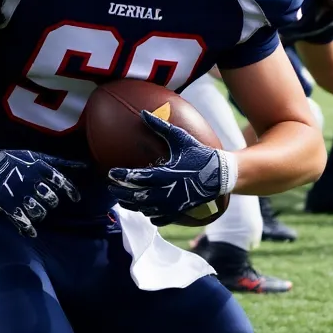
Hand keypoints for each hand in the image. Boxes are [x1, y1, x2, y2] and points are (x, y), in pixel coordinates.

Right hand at [0, 147, 81, 236]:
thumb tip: (84, 165)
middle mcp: (33, 182)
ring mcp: (20, 195)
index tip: (76, 198)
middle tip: (48, 202)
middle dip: (52, 202)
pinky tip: (31, 232)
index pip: (62, 182)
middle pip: (52, 199)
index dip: (71, 191)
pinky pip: (22, 221)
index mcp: (40, 169)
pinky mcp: (8, 205)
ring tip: (37, 213)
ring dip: (40, 214)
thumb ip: (60, 162)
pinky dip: (28, 229)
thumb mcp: (37, 156)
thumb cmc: (14, 160)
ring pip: (39, 211)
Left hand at [107, 111, 234, 221]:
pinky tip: (145, 211)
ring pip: (145, 210)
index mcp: (165, 174)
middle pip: (136, 197)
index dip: (122, 176)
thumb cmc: (199, 154)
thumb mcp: (181, 138)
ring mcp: (172, 204)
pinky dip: (150, 216)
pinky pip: (159, 219)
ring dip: (132, 205)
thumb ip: (160, 127)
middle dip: (121, 193)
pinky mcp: (178, 211)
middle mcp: (166, 192)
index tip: (111, 173)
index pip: (136, 177)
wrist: (220, 174)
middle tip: (111, 189)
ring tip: (123, 200)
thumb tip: (143, 113)